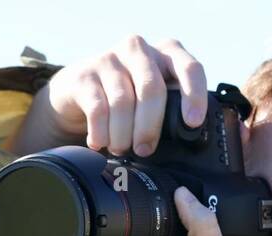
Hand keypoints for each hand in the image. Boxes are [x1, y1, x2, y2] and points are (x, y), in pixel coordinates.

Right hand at [12, 35, 206, 156]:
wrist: (78, 93)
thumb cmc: (127, 102)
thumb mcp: (154, 101)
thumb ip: (173, 111)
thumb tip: (192, 144)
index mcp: (166, 55)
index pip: (189, 67)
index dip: (193, 95)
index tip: (192, 123)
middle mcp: (139, 50)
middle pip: (152, 88)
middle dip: (150, 126)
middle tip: (145, 150)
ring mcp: (110, 59)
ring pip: (123, 101)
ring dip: (123, 134)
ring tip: (120, 149)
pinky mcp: (84, 75)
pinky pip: (98, 108)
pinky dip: (101, 132)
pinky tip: (100, 142)